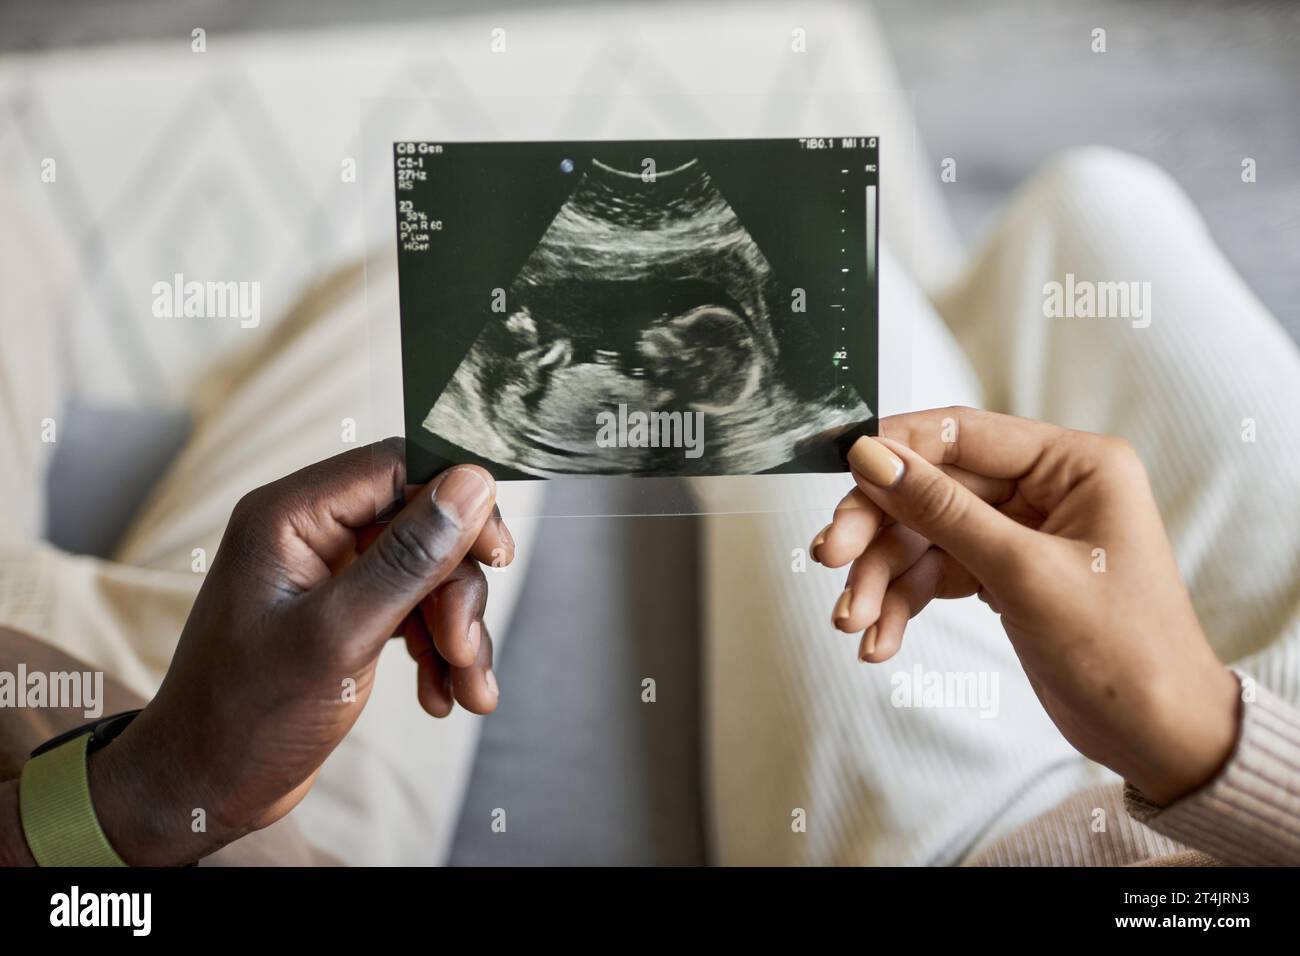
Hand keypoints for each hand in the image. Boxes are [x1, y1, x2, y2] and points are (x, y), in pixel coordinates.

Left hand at [87, 439, 513, 864]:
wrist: (203, 790)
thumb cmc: (247, 716)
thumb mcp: (340, 635)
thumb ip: (409, 557)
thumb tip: (471, 484)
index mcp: (290, 516)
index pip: (397, 468)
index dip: (457, 503)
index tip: (498, 554)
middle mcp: (310, 533)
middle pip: (422, 524)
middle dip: (456, 589)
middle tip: (465, 648)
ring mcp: (328, 575)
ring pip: (427, 572)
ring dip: (456, 630)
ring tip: (468, 688)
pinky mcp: (344, 613)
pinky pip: (413, 610)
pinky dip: (437, 652)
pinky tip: (444, 695)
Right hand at [811, 407, 1239, 805]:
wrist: (1159, 737)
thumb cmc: (1125, 651)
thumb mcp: (1024, 573)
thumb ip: (943, 510)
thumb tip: (873, 457)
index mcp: (1076, 464)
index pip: (963, 433)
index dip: (896, 449)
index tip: (841, 469)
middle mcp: (1047, 488)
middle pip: (932, 487)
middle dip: (878, 528)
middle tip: (831, 557)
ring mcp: (1021, 532)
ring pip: (924, 535)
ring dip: (882, 578)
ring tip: (851, 622)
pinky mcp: (1003, 573)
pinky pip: (935, 572)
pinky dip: (903, 603)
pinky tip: (879, 639)